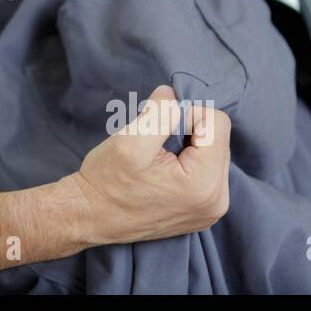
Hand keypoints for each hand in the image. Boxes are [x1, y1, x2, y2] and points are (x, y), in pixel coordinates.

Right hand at [63, 84, 231, 247]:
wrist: (91, 216)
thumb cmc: (107, 181)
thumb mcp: (130, 140)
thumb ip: (160, 112)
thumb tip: (174, 93)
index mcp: (204, 183)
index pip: (218, 123)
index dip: (186, 115)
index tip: (158, 129)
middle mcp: (217, 200)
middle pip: (219, 138)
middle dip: (188, 132)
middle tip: (155, 145)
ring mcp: (212, 209)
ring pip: (214, 153)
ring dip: (188, 147)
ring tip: (158, 160)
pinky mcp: (205, 211)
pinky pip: (209, 172)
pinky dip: (188, 163)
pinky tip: (164, 172)